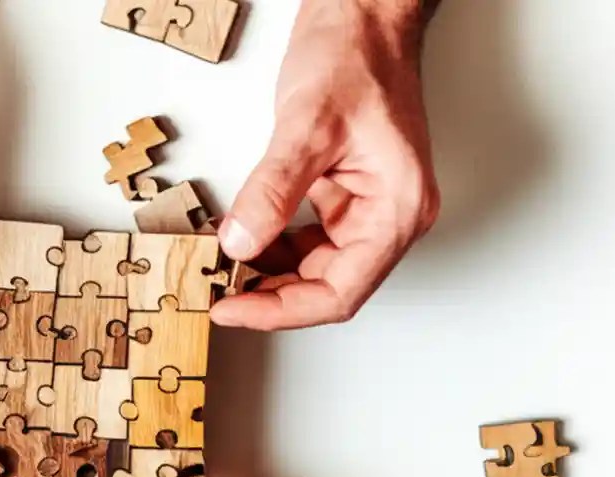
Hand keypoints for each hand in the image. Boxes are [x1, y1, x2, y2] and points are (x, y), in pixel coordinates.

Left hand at [212, 0, 440, 329]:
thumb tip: (240, 242)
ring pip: (315, 266)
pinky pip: (307, 238)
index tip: (232, 309)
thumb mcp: (307, 125)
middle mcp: (389, 216)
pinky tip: (238, 237)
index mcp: (397, 210)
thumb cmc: (357, 56)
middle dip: (270, 295)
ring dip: (268, 272)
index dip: (281, 310)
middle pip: (328, 287)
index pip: (339, 291)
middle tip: (217, 293)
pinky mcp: (345, 194)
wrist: (365, 16)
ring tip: (221, 269)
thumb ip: (272, 190)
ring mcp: (368, 207)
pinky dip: (271, 243)